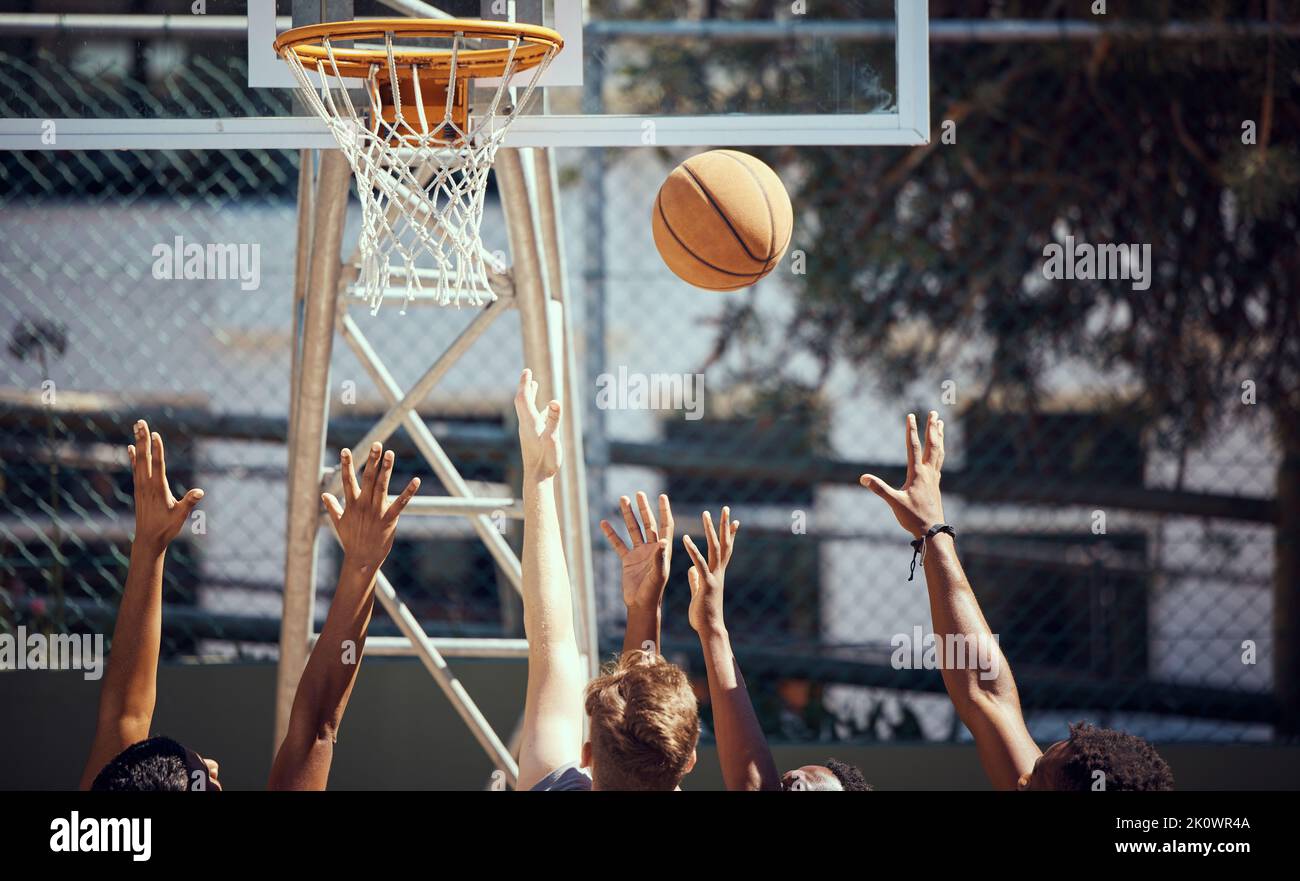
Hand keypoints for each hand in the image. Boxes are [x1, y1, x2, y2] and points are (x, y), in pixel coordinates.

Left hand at [128, 420, 202, 550]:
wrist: (148, 540)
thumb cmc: (166, 528)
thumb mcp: (181, 516)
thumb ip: (189, 502)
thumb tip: (200, 492)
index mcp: (158, 488)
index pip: (157, 464)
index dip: (157, 449)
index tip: (155, 434)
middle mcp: (146, 484)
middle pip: (144, 457)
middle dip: (142, 439)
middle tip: (140, 422)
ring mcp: (141, 486)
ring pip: (138, 460)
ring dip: (138, 443)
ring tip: (136, 428)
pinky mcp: (139, 489)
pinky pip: (135, 468)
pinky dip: (133, 457)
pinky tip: (130, 448)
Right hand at [321, 443, 419, 570]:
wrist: (362, 559)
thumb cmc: (351, 540)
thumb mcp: (339, 522)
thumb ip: (333, 507)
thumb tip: (324, 494)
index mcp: (352, 503)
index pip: (348, 480)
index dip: (346, 465)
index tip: (344, 450)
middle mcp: (364, 504)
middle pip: (367, 478)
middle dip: (372, 460)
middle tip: (376, 444)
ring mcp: (376, 511)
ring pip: (381, 486)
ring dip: (386, 469)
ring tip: (390, 453)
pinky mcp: (389, 519)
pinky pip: (400, 503)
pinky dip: (409, 492)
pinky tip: (416, 480)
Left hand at [513, 369, 561, 481]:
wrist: (537, 477)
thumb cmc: (546, 460)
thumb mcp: (553, 438)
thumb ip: (554, 420)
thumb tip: (555, 401)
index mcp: (530, 422)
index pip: (524, 398)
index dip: (525, 383)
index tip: (527, 371)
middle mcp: (527, 425)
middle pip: (522, 401)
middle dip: (525, 386)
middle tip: (527, 373)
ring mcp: (529, 431)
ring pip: (528, 409)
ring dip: (530, 395)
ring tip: (533, 385)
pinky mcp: (534, 437)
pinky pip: (535, 418)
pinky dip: (538, 408)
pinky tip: (546, 410)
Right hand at [601, 492, 673, 610]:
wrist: (641, 605)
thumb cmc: (653, 592)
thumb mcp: (658, 575)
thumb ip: (660, 558)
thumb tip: (663, 540)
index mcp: (663, 550)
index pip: (665, 525)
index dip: (664, 510)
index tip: (662, 496)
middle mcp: (652, 548)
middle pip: (649, 523)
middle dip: (644, 508)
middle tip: (638, 493)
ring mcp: (639, 553)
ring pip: (633, 530)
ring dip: (628, 515)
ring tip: (622, 499)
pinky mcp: (628, 560)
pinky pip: (618, 544)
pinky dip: (611, 534)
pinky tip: (604, 523)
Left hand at [682, 507, 739, 634]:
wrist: (709, 629)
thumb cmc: (704, 614)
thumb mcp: (699, 592)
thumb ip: (696, 579)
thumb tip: (691, 569)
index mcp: (716, 573)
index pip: (725, 550)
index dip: (730, 535)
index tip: (734, 521)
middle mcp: (718, 572)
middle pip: (724, 544)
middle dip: (724, 526)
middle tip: (726, 508)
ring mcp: (714, 576)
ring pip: (715, 549)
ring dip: (711, 530)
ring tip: (706, 514)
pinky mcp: (706, 583)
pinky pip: (699, 563)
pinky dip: (693, 550)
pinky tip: (685, 538)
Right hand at [860, 411, 945, 539]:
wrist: (932, 531)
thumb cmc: (912, 517)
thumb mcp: (894, 503)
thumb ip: (879, 488)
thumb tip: (863, 478)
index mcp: (917, 474)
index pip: (914, 446)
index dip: (911, 430)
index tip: (911, 415)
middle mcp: (928, 473)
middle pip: (932, 445)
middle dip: (932, 428)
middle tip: (934, 413)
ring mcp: (934, 478)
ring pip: (938, 452)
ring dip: (939, 437)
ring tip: (940, 424)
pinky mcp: (936, 485)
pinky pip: (939, 462)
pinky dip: (939, 452)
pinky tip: (938, 451)